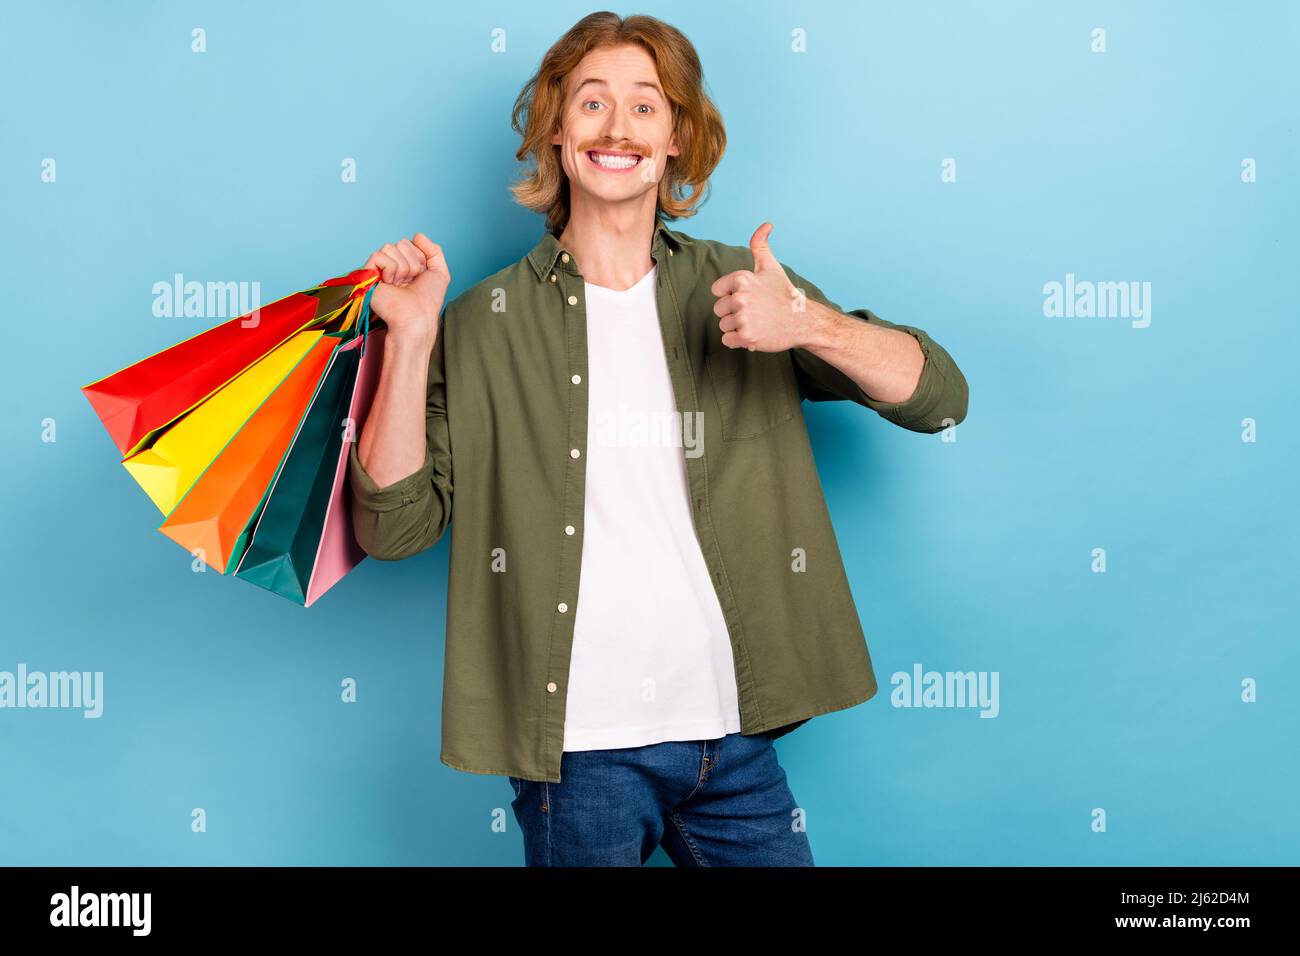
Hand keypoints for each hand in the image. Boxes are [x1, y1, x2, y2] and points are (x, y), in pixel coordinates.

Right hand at [363, 233, 449, 344]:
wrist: (417, 317)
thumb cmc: (428, 301)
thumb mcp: (439, 273)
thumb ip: (434, 251)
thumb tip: (417, 235)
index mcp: (405, 264)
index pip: (410, 242)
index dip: (420, 258)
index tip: (421, 276)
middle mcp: (391, 265)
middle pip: (401, 243)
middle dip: (412, 262)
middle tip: (410, 282)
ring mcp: (379, 270)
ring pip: (390, 247)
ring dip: (403, 267)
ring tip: (400, 284)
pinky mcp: (368, 275)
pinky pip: (379, 256)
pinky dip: (390, 270)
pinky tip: (389, 284)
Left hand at [709, 222, 804, 351]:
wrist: (802, 320)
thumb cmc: (783, 294)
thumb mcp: (771, 267)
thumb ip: (760, 245)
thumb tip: (766, 225)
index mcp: (742, 278)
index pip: (716, 290)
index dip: (729, 295)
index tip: (747, 297)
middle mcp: (740, 297)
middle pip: (719, 310)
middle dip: (733, 313)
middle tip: (754, 312)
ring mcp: (743, 318)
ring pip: (724, 326)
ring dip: (737, 327)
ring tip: (756, 322)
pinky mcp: (746, 336)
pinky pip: (727, 341)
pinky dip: (738, 341)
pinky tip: (754, 333)